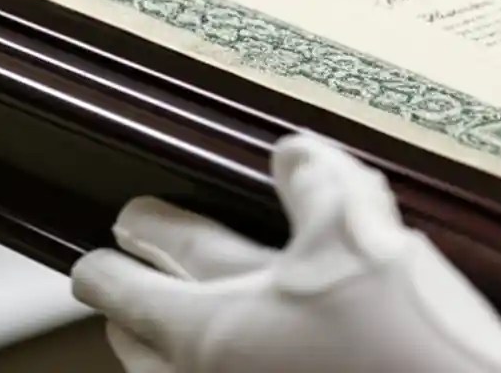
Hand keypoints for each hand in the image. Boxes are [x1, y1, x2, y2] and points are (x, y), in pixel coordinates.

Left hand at [71, 134, 500, 372]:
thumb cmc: (398, 329)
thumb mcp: (356, 227)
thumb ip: (314, 182)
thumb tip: (290, 149)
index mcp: (210, 327)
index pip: (128, 289)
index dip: (109, 262)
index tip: (101, 248)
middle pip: (142, 346)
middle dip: (128, 312)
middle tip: (124, 286)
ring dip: (164, 353)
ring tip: (173, 334)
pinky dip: (224, 364)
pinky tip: (262, 351)